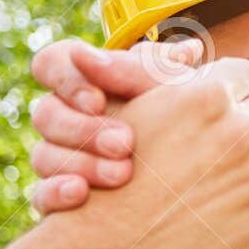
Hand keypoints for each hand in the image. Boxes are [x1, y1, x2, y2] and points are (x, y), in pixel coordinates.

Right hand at [28, 38, 204, 213]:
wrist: (207, 168)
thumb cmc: (190, 114)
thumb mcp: (179, 87)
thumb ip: (149, 66)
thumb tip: (103, 52)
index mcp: (86, 79)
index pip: (51, 64)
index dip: (66, 81)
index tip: (97, 100)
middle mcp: (67, 116)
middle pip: (46, 114)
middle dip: (83, 130)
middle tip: (124, 144)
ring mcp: (62, 157)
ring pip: (44, 156)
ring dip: (81, 164)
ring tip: (123, 175)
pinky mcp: (62, 195)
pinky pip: (41, 195)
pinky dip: (56, 194)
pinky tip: (80, 194)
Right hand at [47, 59, 248, 248]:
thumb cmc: (112, 174)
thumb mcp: (135, 110)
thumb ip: (172, 77)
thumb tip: (195, 50)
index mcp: (209, 94)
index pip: (241, 74)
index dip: (223, 91)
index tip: (208, 110)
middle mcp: (242, 127)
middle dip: (234, 128)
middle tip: (201, 154)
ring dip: (246, 162)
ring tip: (206, 184)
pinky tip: (221, 207)